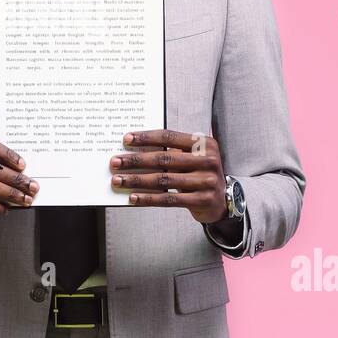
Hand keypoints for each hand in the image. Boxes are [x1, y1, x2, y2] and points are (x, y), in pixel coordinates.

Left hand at [111, 129, 227, 223]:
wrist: (222, 202)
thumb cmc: (199, 175)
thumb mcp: (192, 158)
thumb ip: (172, 151)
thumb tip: (134, 150)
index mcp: (204, 144)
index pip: (169, 136)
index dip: (146, 137)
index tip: (126, 139)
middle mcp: (207, 160)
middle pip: (164, 158)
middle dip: (136, 160)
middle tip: (115, 162)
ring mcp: (206, 181)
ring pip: (163, 179)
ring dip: (137, 180)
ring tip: (118, 180)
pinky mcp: (202, 200)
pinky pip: (169, 199)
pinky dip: (149, 198)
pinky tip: (133, 197)